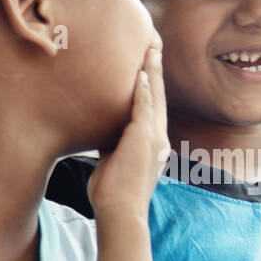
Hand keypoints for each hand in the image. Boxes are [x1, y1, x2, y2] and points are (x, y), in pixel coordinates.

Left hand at [88, 47, 168, 221]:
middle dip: (157, 72)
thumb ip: (112, 143)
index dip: (152, 87)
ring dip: (153, 72)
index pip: (153, 108)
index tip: (148, 68)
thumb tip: (101, 132)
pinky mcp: (144, 139)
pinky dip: (143, 89)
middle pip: (159, 97)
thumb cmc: (112, 193)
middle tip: (155, 48)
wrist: (120, 211)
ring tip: (151, 50)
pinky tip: (140, 72)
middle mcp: (158, 138)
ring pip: (155, 97)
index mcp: (152, 145)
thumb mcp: (113, 162)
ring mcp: (153, 138)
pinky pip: (145, 107)